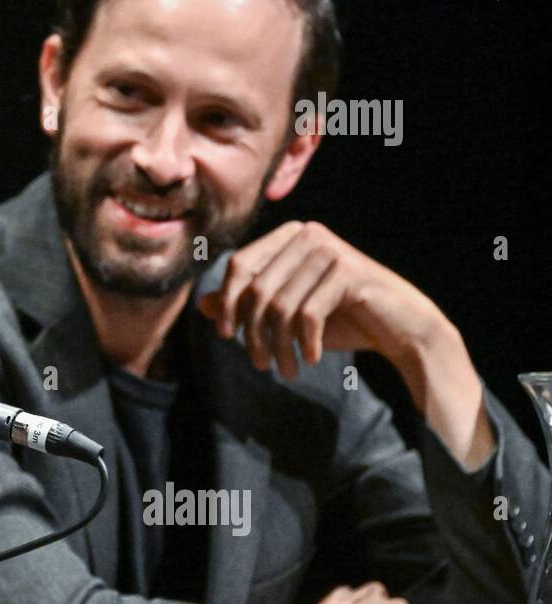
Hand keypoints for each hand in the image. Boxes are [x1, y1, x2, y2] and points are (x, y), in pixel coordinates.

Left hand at [197, 221, 440, 378]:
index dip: (228, 302)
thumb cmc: (340, 318)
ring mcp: (330, 250)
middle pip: (256, 288)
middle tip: (259, 364)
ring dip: (277, 345)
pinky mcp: (350, 272)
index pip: (239, 265)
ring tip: (283, 369)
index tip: (226, 336)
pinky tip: (310, 359)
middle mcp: (308, 234)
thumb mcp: (287, 314)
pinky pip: (308, 314)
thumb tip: (203, 304)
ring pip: (279, 306)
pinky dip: (305, 342)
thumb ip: (247, 305)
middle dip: (252, 332)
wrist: (400, 328)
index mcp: (289, 236)